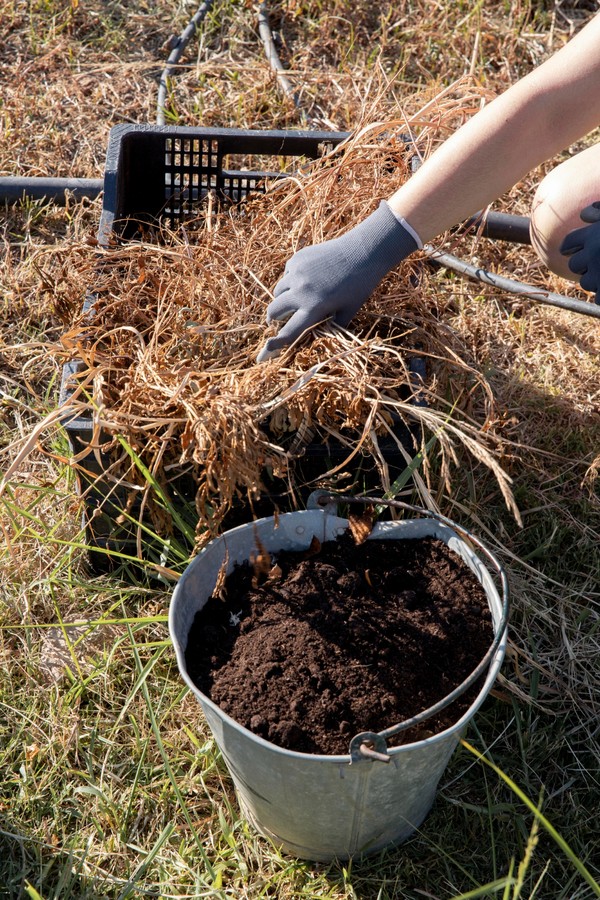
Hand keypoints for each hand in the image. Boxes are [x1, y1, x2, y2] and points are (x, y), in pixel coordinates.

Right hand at [257, 201, 419, 360]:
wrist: (363, 251)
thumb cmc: (360, 284)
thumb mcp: (349, 310)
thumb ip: (333, 326)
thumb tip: (318, 336)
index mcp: (314, 307)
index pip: (289, 330)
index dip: (277, 342)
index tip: (267, 348)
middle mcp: (301, 291)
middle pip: (274, 310)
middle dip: (274, 318)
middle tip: (277, 320)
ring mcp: (296, 273)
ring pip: (278, 291)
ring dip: (282, 298)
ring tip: (296, 297)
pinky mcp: (297, 259)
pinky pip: (286, 274)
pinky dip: (291, 280)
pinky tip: (308, 277)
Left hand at [559, 201, 599, 301]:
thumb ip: (599, 213)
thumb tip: (583, 214)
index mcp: (592, 235)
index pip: (568, 243)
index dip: (571, 247)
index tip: (573, 249)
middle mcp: (592, 254)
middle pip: (575, 265)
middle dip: (584, 264)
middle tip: (598, 262)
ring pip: (586, 282)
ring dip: (595, 280)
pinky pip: (599, 300)